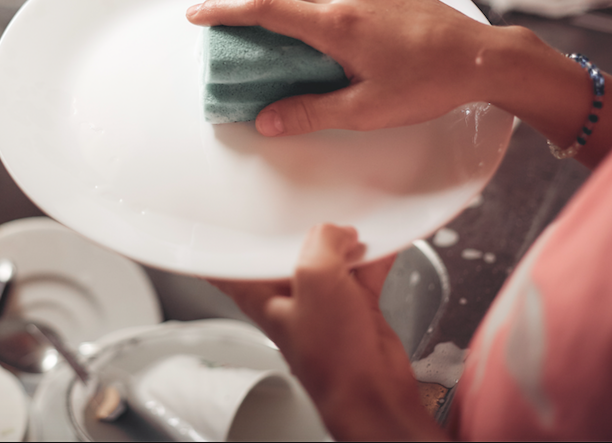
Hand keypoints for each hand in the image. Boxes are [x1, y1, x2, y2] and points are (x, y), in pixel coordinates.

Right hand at [186, 0, 502, 136]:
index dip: (222, 9)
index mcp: (335, 24)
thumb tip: (267, 121)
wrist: (484, 58)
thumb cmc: (428, 85)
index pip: (263, 8)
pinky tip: (320, 8)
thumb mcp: (365, 111)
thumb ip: (310, 113)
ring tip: (269, 8)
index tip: (197, 13)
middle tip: (227, 8)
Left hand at [211, 225, 446, 440]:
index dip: (231, 242)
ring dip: (345, 244)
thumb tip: (337, 233)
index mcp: (260, 294)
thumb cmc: (331, 358)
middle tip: (319, 219)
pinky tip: (382, 245)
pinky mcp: (353, 309)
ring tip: (354, 233)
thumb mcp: (316, 279)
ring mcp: (321, 304)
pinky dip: (372, 259)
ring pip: (328, 260)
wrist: (373, 393)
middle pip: (288, 253)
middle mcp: (288, 298)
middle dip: (305, 232)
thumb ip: (322, 242)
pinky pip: (361, 272)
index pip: (231, 265)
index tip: (229, 222)